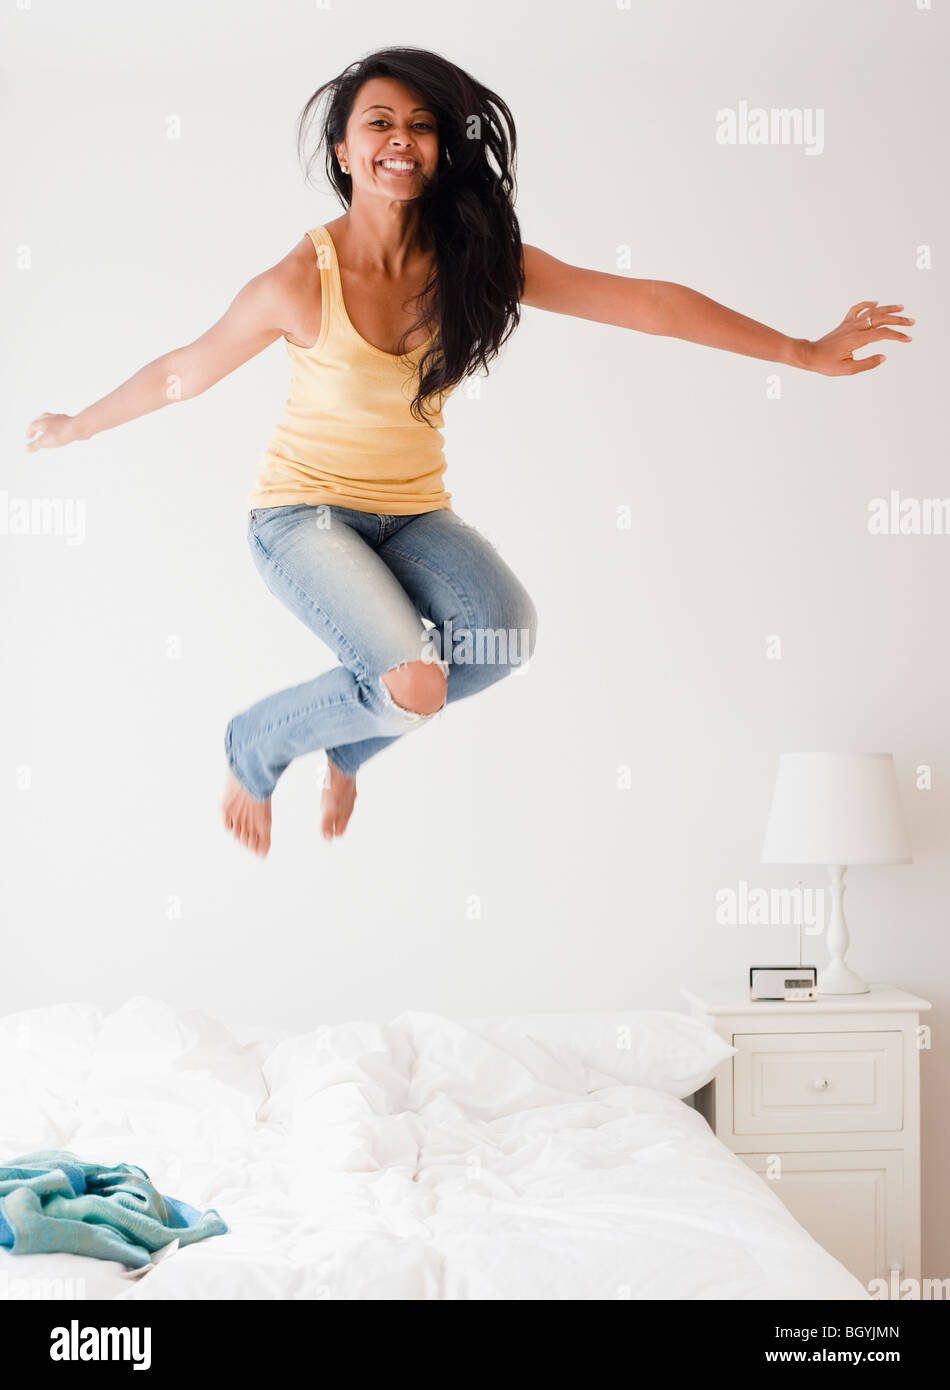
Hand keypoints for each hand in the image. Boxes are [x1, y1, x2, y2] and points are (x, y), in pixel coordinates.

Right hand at [24, 412, 78, 451]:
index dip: (30, 432)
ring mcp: (61, 419)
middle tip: (36, 429)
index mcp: (43, 421)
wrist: (78, 428)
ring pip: (52, 420)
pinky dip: (59, 427)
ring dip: (48, 425)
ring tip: (48, 430)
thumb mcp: (45, 442)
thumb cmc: (61, 432)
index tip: (29, 437)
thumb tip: (26, 448)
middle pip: (41, 419)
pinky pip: (62, 424)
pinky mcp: (70, 422)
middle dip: (37, 425)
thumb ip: (35, 445)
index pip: (33, 425)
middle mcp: (51, 418)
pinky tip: (62, 432)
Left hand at [799, 301, 913, 375]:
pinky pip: (857, 309)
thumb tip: (884, 357)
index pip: (883, 333)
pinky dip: (867, 304)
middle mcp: (854, 328)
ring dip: (888, 309)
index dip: (897, 335)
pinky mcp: (844, 324)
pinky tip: (876, 303)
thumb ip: (868, 363)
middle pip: (881, 319)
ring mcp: (849, 324)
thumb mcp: (848, 369)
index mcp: (857, 339)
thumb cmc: (826, 364)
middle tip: (912, 322)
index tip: (908, 339)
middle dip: (898, 320)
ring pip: (871, 312)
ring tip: (901, 308)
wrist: (809, 355)